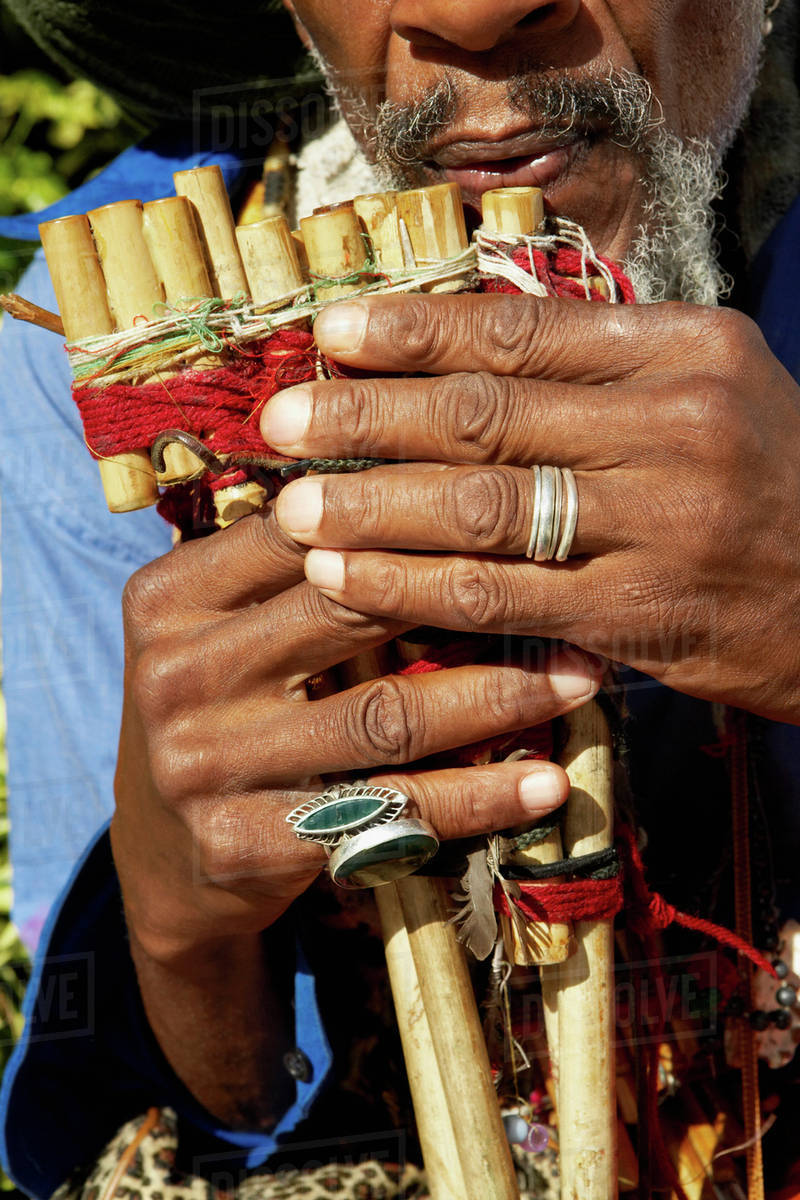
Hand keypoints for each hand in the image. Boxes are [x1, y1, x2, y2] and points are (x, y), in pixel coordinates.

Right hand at [113, 503, 600, 964]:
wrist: (163, 858)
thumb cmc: (218, 710)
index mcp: (168, 595)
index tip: (504, 496)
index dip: (412, 507)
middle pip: (349, 609)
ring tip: (580, 678)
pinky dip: (477, 798)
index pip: (304, 528)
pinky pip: (388, 812)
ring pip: (385, 714)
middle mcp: (176, 672)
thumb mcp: (219, 625)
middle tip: (567, 580)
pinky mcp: (244, 845)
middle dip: (470, 591)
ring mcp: (205, 764)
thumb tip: (425, 475)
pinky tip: (544, 782)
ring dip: (499, 697)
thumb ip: (286, 563)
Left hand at [262, 292, 799, 723]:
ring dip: (374, 505)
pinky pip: (501, 595)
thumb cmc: (769, 481)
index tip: (331, 330)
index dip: (414, 329)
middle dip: (367, 415)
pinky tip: (349, 576)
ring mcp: (658, 522)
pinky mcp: (637, 613)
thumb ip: (601, 366)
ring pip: (483, 505)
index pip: (523, 329)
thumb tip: (465, 339)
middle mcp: (673, 424)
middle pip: (485, 413)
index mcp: (685, 350)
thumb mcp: (708, 389)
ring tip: (293, 507)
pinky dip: (414, 586)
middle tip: (279, 421)